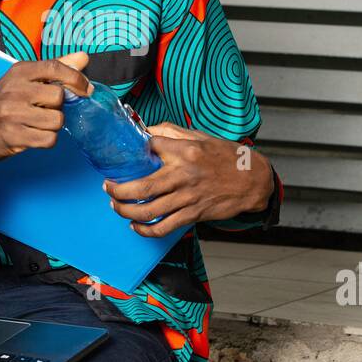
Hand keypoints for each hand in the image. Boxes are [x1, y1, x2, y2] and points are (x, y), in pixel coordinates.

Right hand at [0, 51, 89, 184]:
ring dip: (52, 125)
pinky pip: (49, 139)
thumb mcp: (23, 80)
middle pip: (59, 97)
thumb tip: (83, 57)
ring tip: (36, 123)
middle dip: (57, 106)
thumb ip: (55, 68)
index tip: (85, 89)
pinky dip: (47, 139)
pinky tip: (34, 135)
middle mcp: (14, 89)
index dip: (76, 78)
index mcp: (18, 71)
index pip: (55, 67)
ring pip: (57, 120)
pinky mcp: (14, 135)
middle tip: (43, 109)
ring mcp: (13, 113)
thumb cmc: (3, 104)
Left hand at [103, 122, 273, 237]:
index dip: (131, 151)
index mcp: (185, 151)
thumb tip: (146, 132)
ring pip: (148, 210)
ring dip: (126, 211)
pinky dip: (145, 230)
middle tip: (108, 187)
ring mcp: (188, 197)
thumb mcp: (200, 137)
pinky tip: (136, 226)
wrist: (253, 180)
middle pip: (141, 187)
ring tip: (116, 206)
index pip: (149, 147)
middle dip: (118, 190)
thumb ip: (172, 133)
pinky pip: (164, 227)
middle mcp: (184, 174)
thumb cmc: (227, 157)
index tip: (120, 156)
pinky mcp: (194, 214)